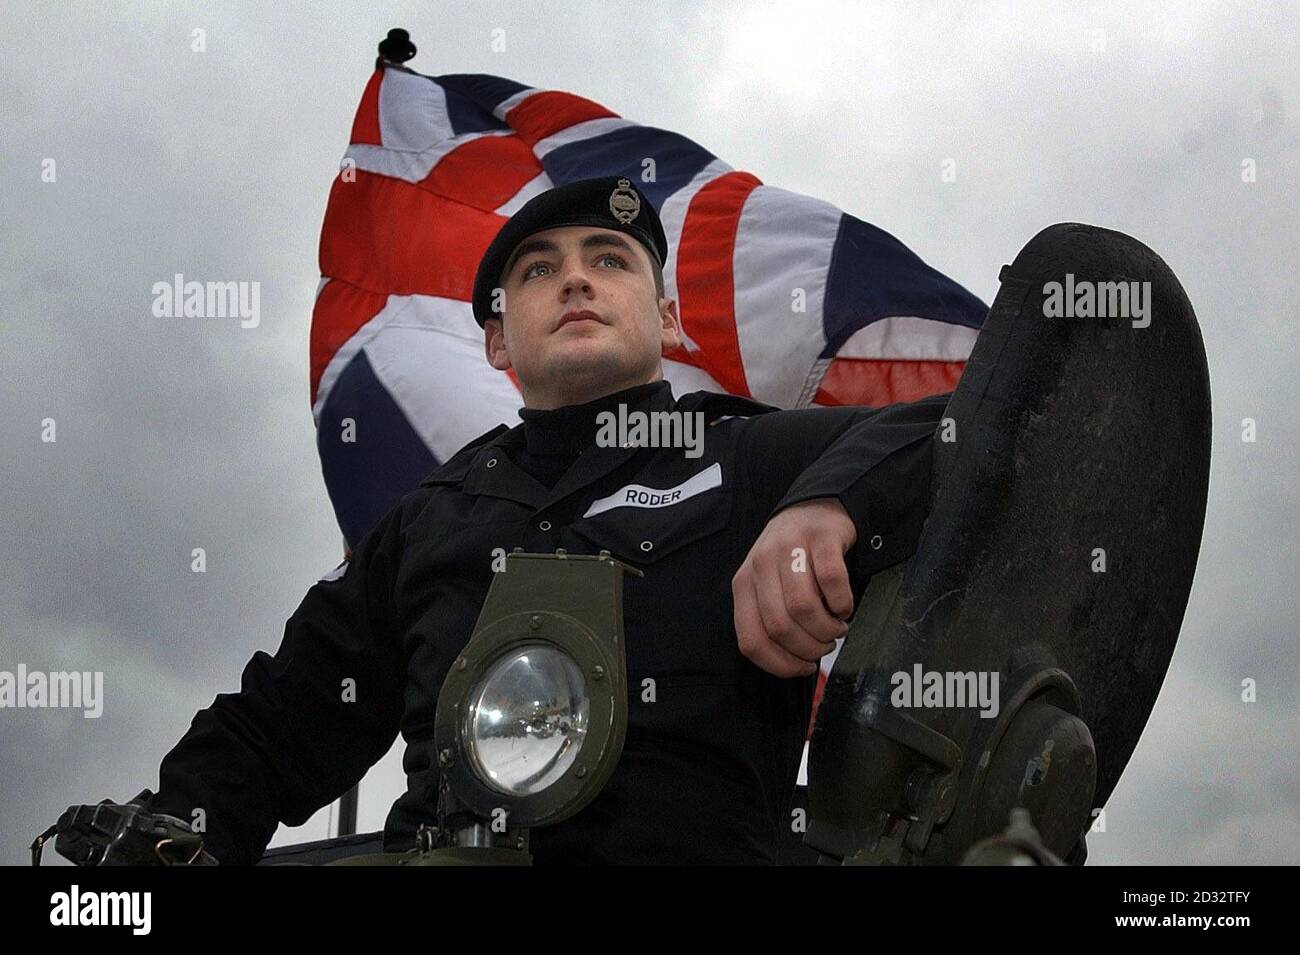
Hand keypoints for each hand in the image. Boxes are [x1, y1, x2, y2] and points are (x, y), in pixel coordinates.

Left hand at [732, 497, 856, 677]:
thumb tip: (791, 664)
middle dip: (809, 647)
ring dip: (827, 629)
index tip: (804, 668)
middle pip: (780, 626)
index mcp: (743, 585)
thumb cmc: (791, 558)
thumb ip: (770, 618)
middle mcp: (761, 565)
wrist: (814, 507)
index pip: (751, 640)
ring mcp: (790, 548)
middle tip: (825, 645)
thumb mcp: (768, 585)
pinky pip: (832, 582)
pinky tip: (845, 606)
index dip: (780, 664)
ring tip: (837, 627)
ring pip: (803, 607)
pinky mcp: (821, 537)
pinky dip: (843, 603)